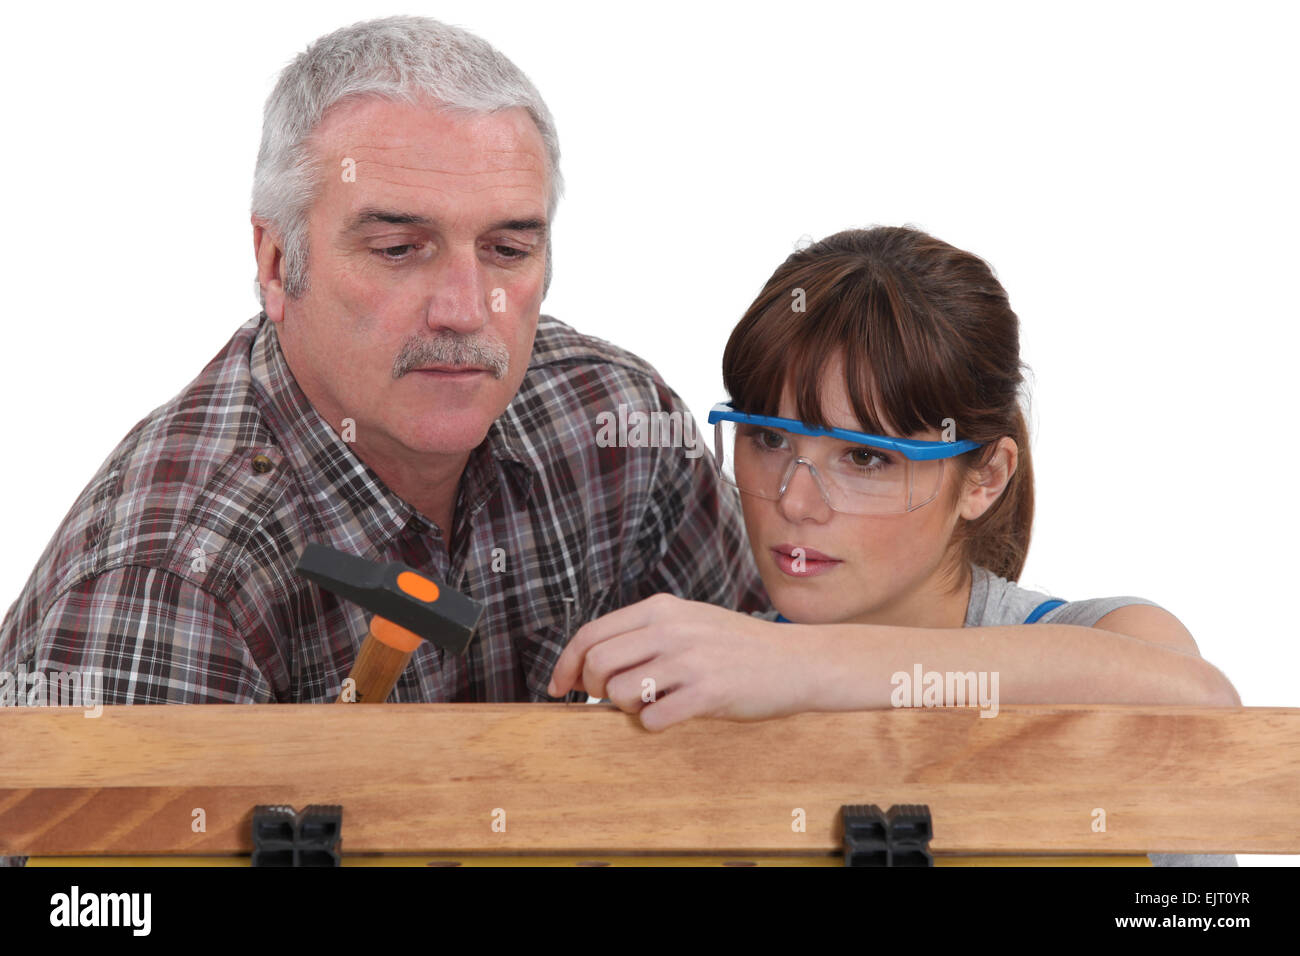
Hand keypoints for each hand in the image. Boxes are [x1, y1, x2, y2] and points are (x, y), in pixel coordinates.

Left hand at [547, 593, 809, 730]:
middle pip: (597, 664)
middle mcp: (671, 629)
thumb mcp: (689, 620)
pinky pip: (653, 718)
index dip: (566, 664)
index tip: (559, 687)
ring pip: (619, 693)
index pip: (591, 634)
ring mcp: (690, 661)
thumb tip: (590, 662)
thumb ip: (644, 632)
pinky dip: (653, 724)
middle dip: (593, 689)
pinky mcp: (708, 693)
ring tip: (651, 703)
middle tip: (611, 698)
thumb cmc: (738, 645)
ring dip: (625, 708)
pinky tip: (672, 715)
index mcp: (661, 608)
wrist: (795, 661)